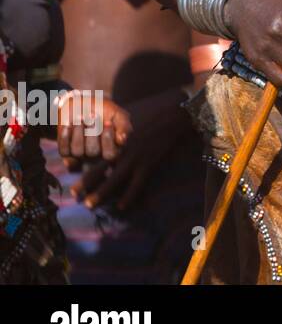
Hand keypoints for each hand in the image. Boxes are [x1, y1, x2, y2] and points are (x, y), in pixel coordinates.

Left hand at [56, 92, 130, 163]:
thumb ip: (124, 126)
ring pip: (78, 151)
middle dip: (93, 132)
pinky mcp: (66, 151)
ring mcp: (80, 155)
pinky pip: (64, 149)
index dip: (108, 139)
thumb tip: (122, 140)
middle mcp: (96, 156)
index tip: (108, 122)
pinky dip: (66, 135)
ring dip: (79, 131)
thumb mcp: (118, 114)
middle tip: (93, 115)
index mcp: (112, 150)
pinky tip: (69, 123)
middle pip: (93, 152)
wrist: (83, 102)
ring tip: (81, 116)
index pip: (110, 155)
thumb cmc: (104, 110)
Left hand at [71, 89, 190, 210]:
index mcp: (115, 140)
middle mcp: (121, 151)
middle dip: (85, 182)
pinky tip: (122, 206)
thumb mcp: (129, 120)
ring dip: (101, 193)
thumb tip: (105, 135)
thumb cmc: (151, 116)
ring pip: (114, 179)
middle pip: (99, 169)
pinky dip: (129, 196)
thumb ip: (116, 129)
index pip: (94, 153)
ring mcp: (134, 159)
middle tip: (73, 194)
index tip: (68, 167)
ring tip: (89, 204)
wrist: (171, 118)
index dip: (80, 160)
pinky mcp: (147, 165)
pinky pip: (136, 184)